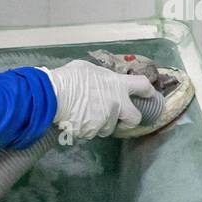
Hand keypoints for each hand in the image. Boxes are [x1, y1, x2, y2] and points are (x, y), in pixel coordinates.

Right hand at [37, 61, 155, 137]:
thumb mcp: (88, 69)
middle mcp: (117, 104)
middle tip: (121, 118)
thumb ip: (101, 77)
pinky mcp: (93, 132)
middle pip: (135, 118)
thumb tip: (100, 81)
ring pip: (109, 127)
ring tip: (86, 115)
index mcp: (117, 85)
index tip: (148, 94)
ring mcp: (106, 120)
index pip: (142, 86)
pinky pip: (92, 132)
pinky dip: (86, 128)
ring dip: (102, 124)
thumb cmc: (69, 78)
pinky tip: (76, 120)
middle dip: (130, 119)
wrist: (53, 96)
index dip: (147, 91)